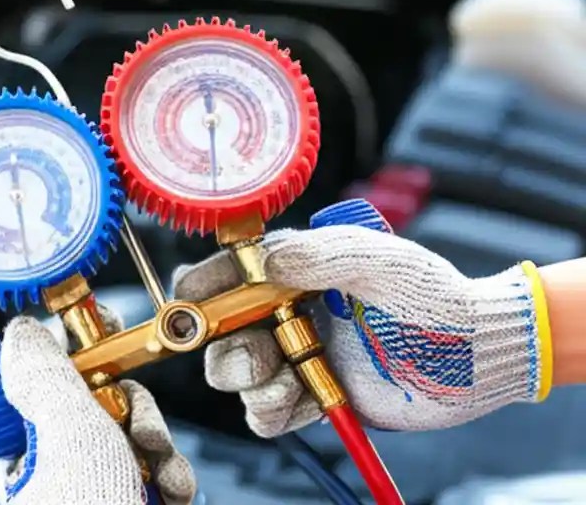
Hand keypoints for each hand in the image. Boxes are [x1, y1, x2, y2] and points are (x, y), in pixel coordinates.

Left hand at [0, 317, 196, 504]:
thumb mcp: (67, 434)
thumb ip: (48, 378)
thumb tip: (23, 332)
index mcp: (21, 456)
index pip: (39, 385)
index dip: (71, 354)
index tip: (102, 328)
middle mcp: (55, 475)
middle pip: (97, 406)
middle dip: (131, 405)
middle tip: (136, 418)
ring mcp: (97, 490)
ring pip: (133, 438)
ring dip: (157, 441)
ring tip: (159, 462)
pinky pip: (159, 475)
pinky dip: (172, 476)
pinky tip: (173, 487)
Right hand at [173, 225, 550, 435]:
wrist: (476, 355)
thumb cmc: (436, 297)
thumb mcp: (381, 262)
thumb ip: (321, 256)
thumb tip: (264, 261)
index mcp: (297, 270)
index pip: (228, 272)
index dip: (203, 286)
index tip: (192, 302)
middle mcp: (287, 312)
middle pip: (220, 330)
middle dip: (224, 346)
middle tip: (253, 357)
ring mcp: (298, 355)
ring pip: (237, 373)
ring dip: (249, 381)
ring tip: (286, 381)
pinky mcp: (311, 395)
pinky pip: (266, 411)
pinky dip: (269, 410)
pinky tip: (297, 400)